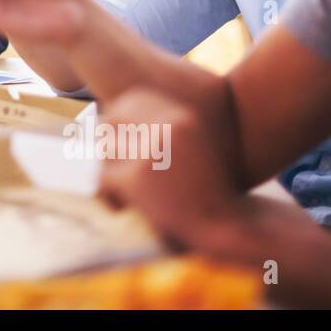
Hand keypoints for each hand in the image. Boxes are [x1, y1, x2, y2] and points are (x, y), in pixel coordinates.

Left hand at [96, 88, 241, 248]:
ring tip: (126, 195)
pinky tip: (123, 208)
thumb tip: (103, 121)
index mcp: (182, 115)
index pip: (132, 100)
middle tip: (118, 171)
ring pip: (105, 152)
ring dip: (111, 174)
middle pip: (112, 122)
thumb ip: (159, 133)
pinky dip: (109, 197)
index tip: (120, 143)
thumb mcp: (193, 148)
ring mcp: (151, 149)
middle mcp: (167, 126)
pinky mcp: (137, 176)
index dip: (119, 120)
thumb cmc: (208, 194)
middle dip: (111, 146)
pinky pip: (103, 180)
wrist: (228, 229)